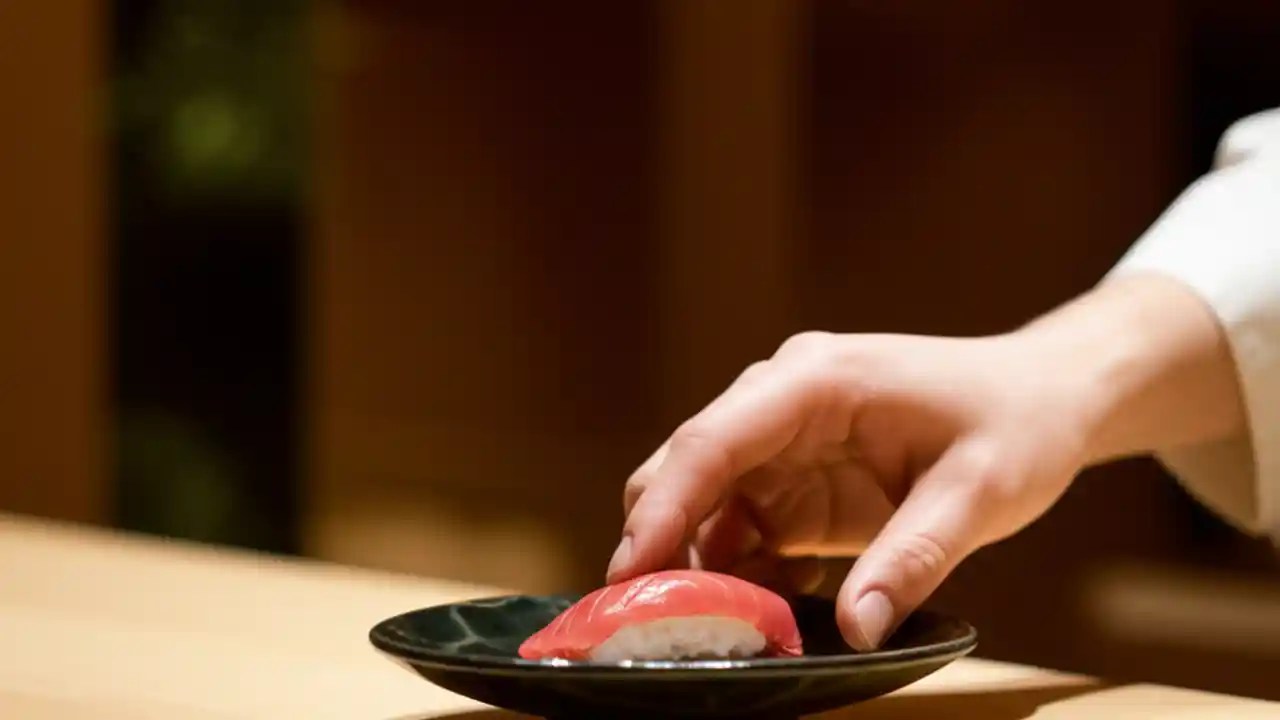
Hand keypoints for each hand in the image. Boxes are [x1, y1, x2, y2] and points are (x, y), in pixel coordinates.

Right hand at [608, 275, 1242, 650]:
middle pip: (686, 469)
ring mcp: (782, 441)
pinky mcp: (794, 478)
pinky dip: (740, 574)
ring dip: (701, 569)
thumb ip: (914, 558)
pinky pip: (741, 529)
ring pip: (703, 505)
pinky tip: (768, 614)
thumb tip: (855, 631)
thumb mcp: (981, 493)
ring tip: (718, 634)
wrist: (1041, 397)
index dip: (663, 507)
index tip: (627, 572)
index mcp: (815, 383)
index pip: (713, 441)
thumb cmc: (1015, 425)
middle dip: (662, 544)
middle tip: (654, 624)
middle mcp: (780, 402)